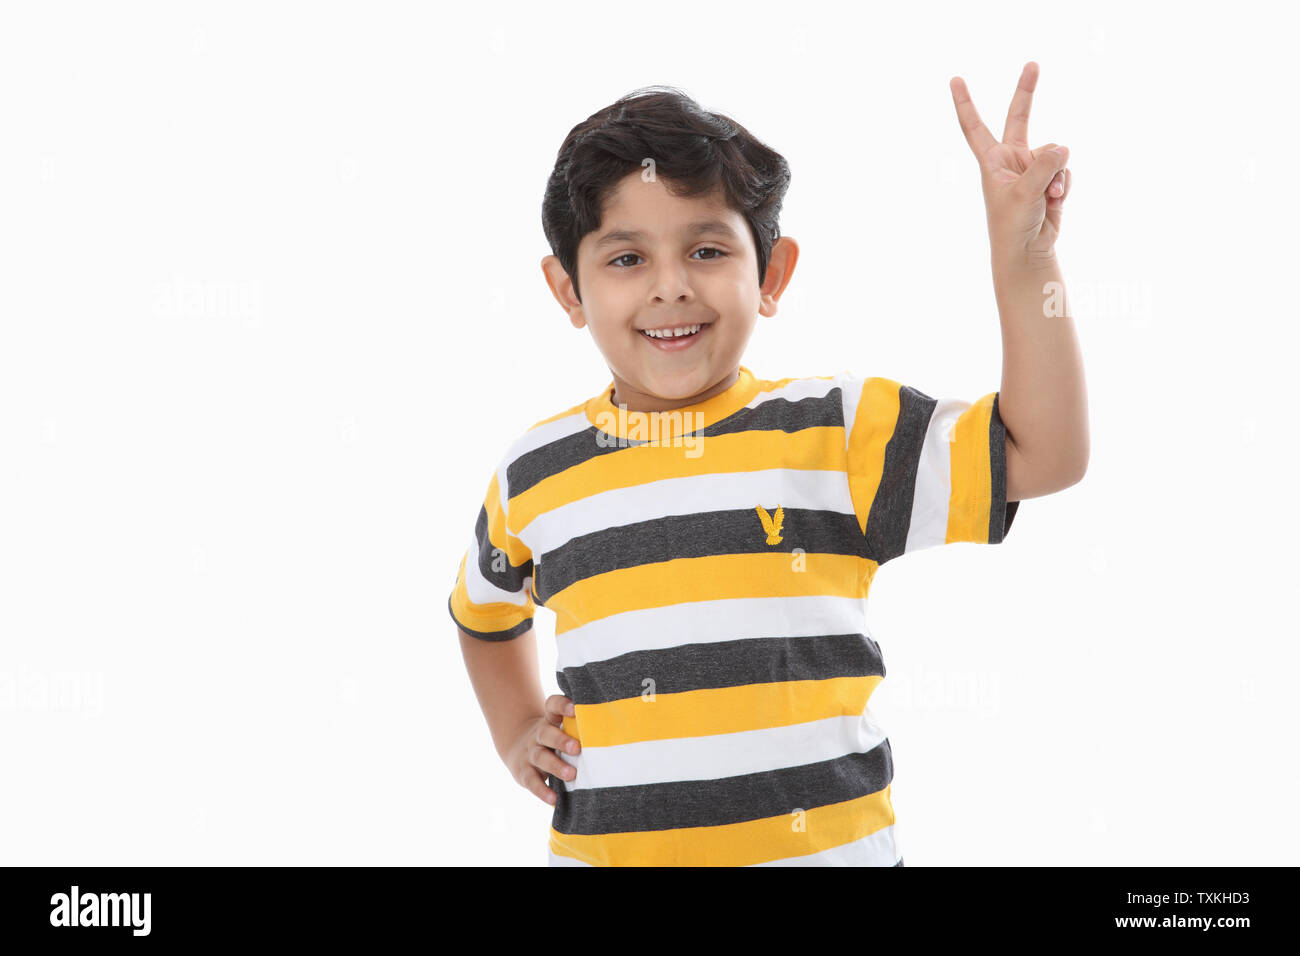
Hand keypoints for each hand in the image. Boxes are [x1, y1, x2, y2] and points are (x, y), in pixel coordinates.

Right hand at [501, 694, 580, 805]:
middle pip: (546, 733)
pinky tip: (554, 799)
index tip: (575, 709)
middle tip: (577, 748)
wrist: (517, 749)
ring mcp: (530, 753)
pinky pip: (531, 781)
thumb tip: (617, 734)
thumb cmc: (553, 739)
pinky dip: (542, 791)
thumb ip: (581, 729)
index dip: (562, 705)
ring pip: (540, 757)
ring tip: (571, 774)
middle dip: (561, 740)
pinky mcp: (524, 772)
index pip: (552, 706)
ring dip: (555, 766)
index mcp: (550, 720)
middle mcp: (539, 734)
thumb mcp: (561, 728)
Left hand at [950, 61, 1071, 260]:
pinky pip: (1064, 169)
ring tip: (1046, 196)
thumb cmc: (1013, 226)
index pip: (974, 126)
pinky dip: (1064, 184)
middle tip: (1033, 64)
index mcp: (991, 162)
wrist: (1027, 252)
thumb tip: (1063, 147)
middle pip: (1019, 118)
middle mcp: (1010, 160)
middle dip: (1026, 92)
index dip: (965, 103)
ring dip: (1056, 174)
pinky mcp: (1049, 179)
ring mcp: (1031, 168)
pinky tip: (1055, 200)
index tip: (954, 80)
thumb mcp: (1024, 194)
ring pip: (1055, 153)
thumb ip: (1042, 166)